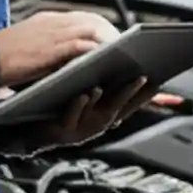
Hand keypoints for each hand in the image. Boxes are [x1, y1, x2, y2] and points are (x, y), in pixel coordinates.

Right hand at [0, 10, 116, 86]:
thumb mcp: (26, 43)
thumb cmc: (0, 57)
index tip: (111, 38)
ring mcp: (53, 33)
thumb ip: (45, 44)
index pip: (83, 17)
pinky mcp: (52, 48)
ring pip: (92, 31)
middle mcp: (53, 22)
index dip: (100, 27)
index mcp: (47, 19)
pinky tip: (105, 62)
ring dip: (108, 43)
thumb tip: (63, 54)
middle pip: (93, 21)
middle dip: (110, 33)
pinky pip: (82, 46)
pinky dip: (96, 52)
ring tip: (121, 57)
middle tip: (123, 48)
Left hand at [39, 77, 160, 145]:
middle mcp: (99, 124)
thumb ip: (107, 85)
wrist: (33, 128)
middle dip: (131, 93)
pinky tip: (82, 95)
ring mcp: (83, 129)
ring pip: (97, 115)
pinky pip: (72, 119)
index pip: (132, 102)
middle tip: (142, 77)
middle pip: (119, 108)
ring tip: (104, 86)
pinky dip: (79, 107)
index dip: (146, 93)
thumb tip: (122, 61)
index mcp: (107, 113)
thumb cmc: (63, 109)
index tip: (159, 79)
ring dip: (104, 101)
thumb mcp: (88, 96)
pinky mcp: (63, 132)